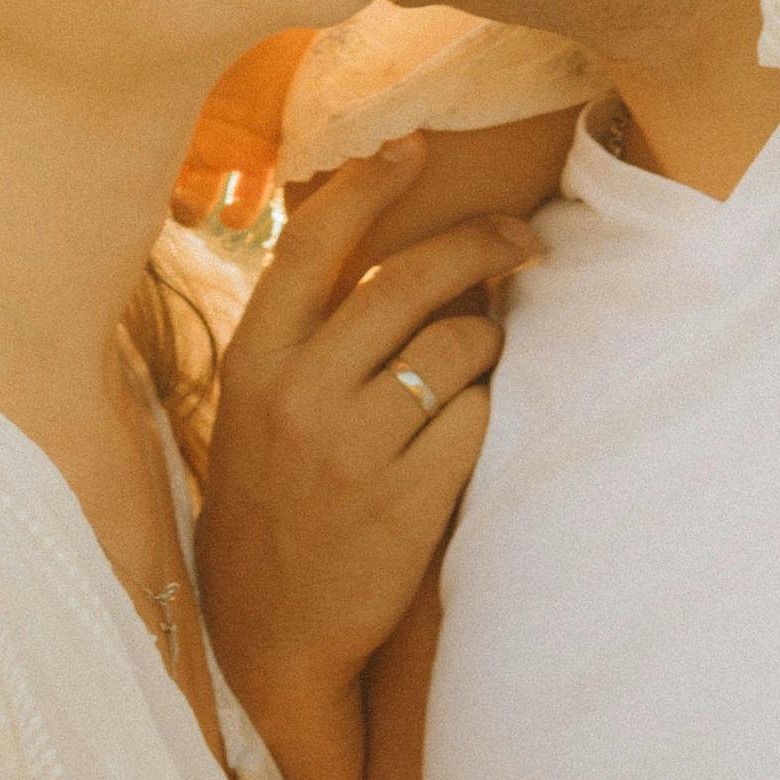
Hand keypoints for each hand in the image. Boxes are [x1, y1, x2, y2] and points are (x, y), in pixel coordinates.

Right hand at [199, 142, 535, 714]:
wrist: (269, 634)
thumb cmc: (274, 501)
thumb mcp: (258, 405)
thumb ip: (307, 330)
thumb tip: (386, 234)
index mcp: (255, 359)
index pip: (315, 242)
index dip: (370, 183)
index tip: (415, 145)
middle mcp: (298, 391)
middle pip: (409, 279)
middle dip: (481, 245)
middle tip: (524, 240)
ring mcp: (352, 446)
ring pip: (459, 346)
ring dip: (486, 349)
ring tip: (475, 375)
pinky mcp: (408, 499)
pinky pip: (480, 418)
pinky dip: (487, 415)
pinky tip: (468, 435)